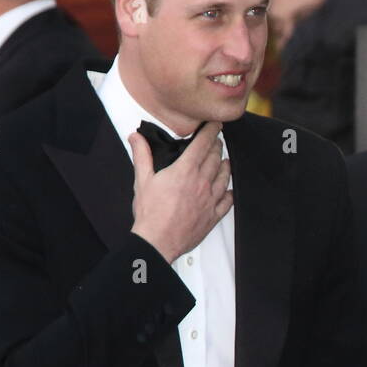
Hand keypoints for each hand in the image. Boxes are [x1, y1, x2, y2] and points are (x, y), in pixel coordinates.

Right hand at [130, 122, 231, 262]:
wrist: (158, 242)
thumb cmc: (150, 214)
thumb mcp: (142, 180)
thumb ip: (142, 155)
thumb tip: (136, 137)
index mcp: (185, 171)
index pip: (203, 144)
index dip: (211, 131)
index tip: (216, 125)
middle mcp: (201, 183)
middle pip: (216, 158)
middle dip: (217, 146)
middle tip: (217, 141)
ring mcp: (209, 200)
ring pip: (225, 177)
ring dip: (226, 166)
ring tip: (225, 161)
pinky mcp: (213, 216)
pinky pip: (227, 201)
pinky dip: (230, 193)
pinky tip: (229, 190)